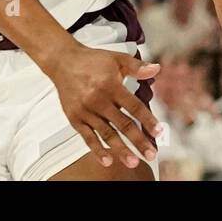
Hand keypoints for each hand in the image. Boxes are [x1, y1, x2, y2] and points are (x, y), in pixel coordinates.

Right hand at [47, 44, 160, 167]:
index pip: (133, 106)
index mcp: (111, 85)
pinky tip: (107, 160)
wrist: (63, 61)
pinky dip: (97, 150)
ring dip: (121, 150)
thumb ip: (137, 67)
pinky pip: (87, 137)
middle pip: (122, 124)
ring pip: (106, 134)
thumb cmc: (92, 60)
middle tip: (150, 154)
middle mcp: (98, 99)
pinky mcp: (75, 118)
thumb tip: (156, 69)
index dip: (147, 120)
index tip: (158, 132)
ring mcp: (86, 111)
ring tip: (133, 161)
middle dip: (138, 141)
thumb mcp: (117, 59)